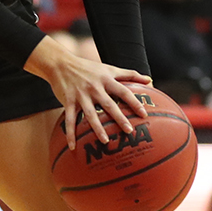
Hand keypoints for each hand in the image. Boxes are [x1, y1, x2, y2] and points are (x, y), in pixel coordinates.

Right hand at [24, 35, 151, 149]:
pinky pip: (69, 120)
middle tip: (129, 130)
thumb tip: (150, 80)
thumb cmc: (88, 67)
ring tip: (105, 141)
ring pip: (90, 114)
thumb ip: (129, 74)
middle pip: (109, 104)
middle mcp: (95, 87)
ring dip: (97, 128)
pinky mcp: (68, 101)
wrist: (61, 63)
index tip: (144, 114)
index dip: (134, 102)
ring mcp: (81, 95)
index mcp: (106, 80)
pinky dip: (70, 134)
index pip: (124, 91)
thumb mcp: (109, 68)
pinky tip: (72, 147)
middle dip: (119, 117)